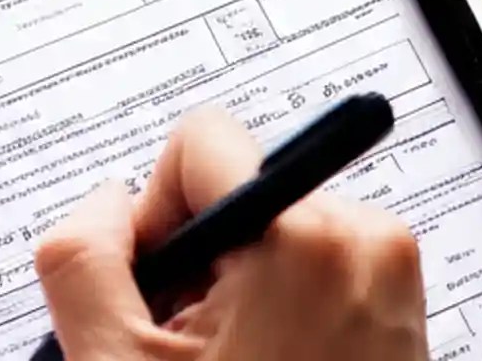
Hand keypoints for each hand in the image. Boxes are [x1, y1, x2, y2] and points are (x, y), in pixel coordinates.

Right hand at [36, 107, 428, 360]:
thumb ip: (80, 255)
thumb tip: (102, 202)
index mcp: (304, 237)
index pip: (202, 140)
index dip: (155, 209)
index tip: (158, 281)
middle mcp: (368, 241)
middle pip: (238, 188)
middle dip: (196, 259)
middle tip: (190, 343)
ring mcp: (393, 276)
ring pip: (273, 227)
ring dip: (234, 286)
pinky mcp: (401, 306)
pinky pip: (315, 263)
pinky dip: (276, 304)